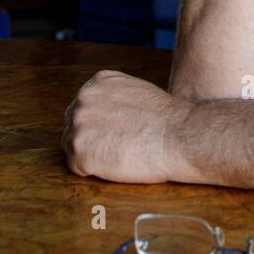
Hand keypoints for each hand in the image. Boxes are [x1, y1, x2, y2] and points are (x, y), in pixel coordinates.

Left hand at [62, 70, 191, 183]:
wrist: (181, 137)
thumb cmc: (167, 120)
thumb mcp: (137, 91)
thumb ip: (113, 96)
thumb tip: (104, 112)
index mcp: (97, 82)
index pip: (83, 107)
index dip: (99, 124)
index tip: (117, 132)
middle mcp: (82, 99)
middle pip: (74, 126)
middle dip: (91, 138)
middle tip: (119, 146)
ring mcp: (79, 126)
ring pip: (73, 147)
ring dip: (92, 154)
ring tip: (119, 154)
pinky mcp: (80, 152)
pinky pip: (77, 167)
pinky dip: (94, 170)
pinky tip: (116, 164)